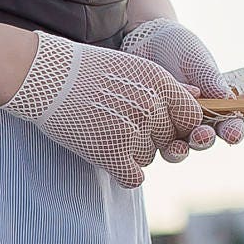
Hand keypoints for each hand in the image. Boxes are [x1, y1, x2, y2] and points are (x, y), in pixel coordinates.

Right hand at [2, 33, 203, 187]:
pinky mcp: (111, 153)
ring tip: (104, 132)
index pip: (191, 117)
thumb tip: (200, 94)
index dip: (176, 124)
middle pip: (169, 141)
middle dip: (149, 138)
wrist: (44, 76)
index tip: (156, 122)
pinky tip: (105, 156)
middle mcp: (150, 106)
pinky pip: (134, 177)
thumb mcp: (131, 66)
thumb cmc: (84, 70)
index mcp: (159, 82)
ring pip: (149, 159)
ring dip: (131, 153)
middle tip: (118, 124)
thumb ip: (167, 85)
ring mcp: (132, 131)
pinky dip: (122, 172)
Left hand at [118, 18, 243, 145]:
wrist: (145, 40)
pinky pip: (154, 143)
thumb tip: (227, 99)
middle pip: (205, 140)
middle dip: (205, 140)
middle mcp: (196, 119)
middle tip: (202, 136)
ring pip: (181, 148)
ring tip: (178, 147)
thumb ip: (210, 81)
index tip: (232, 134)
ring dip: (181, 151)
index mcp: (215, 104)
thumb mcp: (197, 61)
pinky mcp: (151, 127)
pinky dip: (154, 144)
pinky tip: (150, 138)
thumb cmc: (179, 48)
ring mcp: (173, 125)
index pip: (230, 123)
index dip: (233, 131)